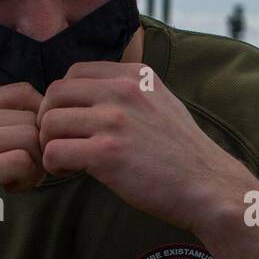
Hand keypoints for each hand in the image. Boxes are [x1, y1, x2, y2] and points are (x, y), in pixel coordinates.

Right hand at [0, 82, 45, 258]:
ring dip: (36, 165)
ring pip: (31, 138)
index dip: (42, 118)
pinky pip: (22, 162)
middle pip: (32, 118)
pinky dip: (27, 180)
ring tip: (18, 182)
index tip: (34, 146)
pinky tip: (10, 191)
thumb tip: (44, 114)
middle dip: (41, 148)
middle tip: (27, 172)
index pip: (22, 91)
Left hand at [36, 62, 252, 232]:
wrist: (209, 186)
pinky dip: (54, 165)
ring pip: (49, 123)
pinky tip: (70, 173)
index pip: (74, 72)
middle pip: (55, 94)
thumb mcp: (161, 102)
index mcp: (135, 75)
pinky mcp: (107, 153)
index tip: (73, 123)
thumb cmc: (183, 153)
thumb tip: (88, 93)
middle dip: (49, 120)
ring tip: (67, 161)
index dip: (64, 99)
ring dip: (49, 144)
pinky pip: (54, 151)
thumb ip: (129, 91)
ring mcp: (115, 121)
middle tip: (61, 142)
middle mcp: (123, 91)